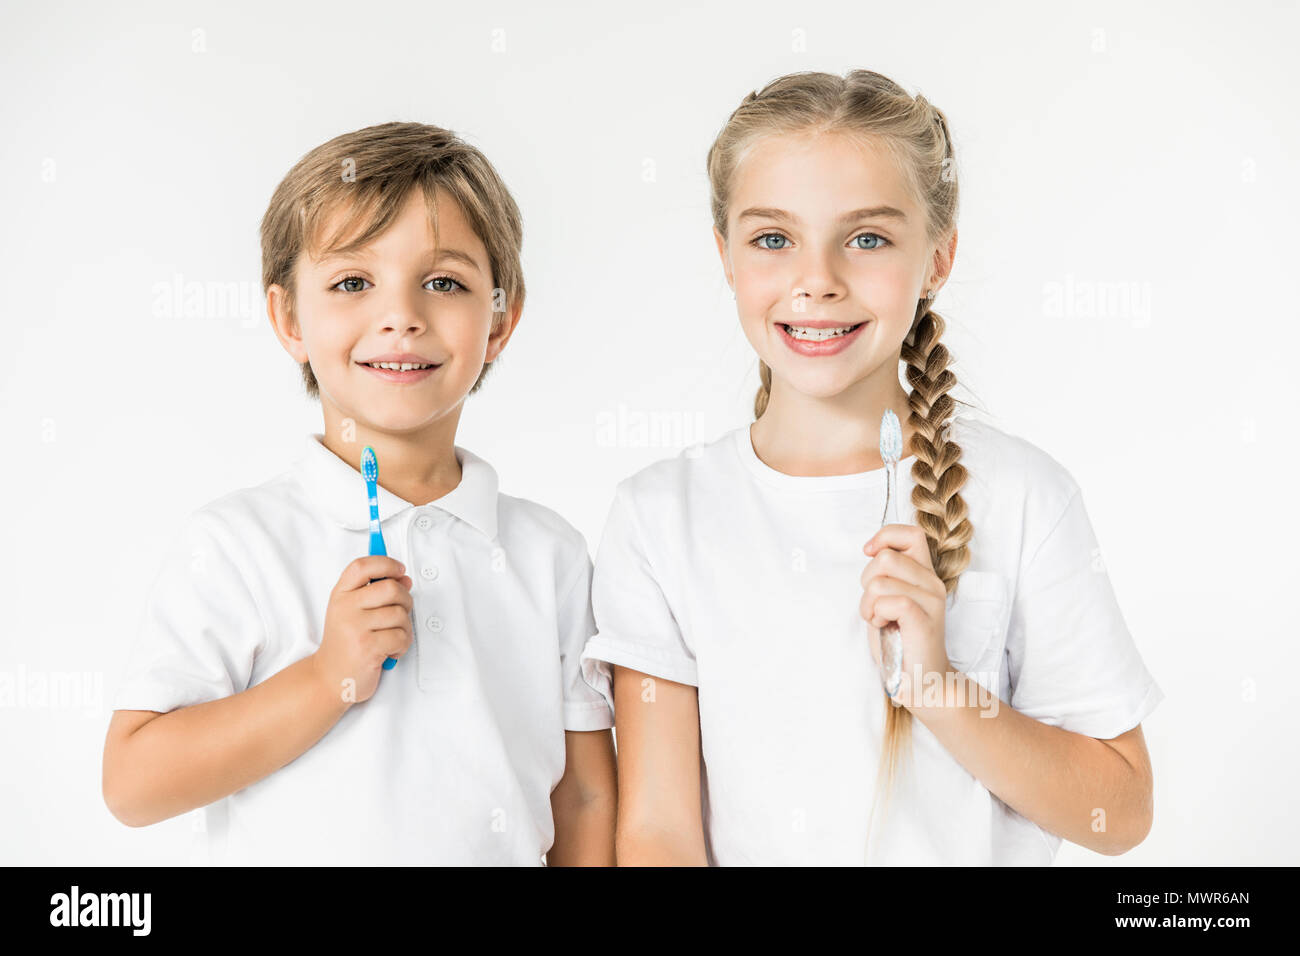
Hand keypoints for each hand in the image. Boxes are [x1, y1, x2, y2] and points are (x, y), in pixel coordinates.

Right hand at [313, 556, 412, 705]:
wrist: (329, 678)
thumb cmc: (346, 643)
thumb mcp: (354, 612)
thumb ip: (377, 593)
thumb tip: (405, 579)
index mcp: (341, 595)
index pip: (362, 566)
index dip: (386, 563)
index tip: (400, 570)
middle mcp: (345, 608)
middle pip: (391, 588)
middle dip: (405, 600)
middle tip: (400, 613)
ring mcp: (355, 627)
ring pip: (400, 614)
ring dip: (405, 627)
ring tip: (393, 637)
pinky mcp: (368, 647)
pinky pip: (402, 637)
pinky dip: (403, 645)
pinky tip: (390, 651)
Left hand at [860, 524, 951, 711]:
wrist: (920, 680)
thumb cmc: (899, 641)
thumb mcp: (889, 599)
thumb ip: (886, 574)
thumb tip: (872, 549)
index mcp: (925, 574)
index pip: (911, 533)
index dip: (885, 537)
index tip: (868, 553)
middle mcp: (932, 583)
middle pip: (886, 556)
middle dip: (866, 580)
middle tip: (874, 606)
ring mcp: (931, 600)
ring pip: (880, 580)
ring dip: (868, 603)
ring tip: (878, 619)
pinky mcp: (923, 619)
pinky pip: (889, 600)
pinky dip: (876, 614)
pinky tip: (883, 626)